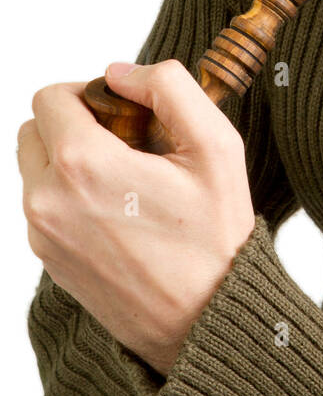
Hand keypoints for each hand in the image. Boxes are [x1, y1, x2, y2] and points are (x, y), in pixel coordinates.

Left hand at [18, 60, 255, 375]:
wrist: (205, 322)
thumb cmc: (216, 237)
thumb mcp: (215, 146)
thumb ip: (169, 88)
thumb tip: (120, 73)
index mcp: (82, 164)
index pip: (50, 97)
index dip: (89, 93)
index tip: (125, 113)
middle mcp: (47, 199)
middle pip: (33, 130)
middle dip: (73, 125)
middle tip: (127, 144)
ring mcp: (42, 234)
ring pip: (35, 169)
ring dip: (69, 161)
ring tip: (127, 182)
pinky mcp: (48, 260)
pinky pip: (44, 207)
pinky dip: (70, 197)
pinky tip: (120, 214)